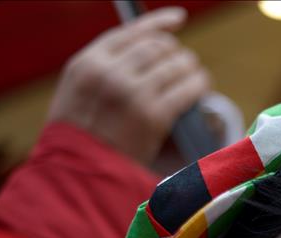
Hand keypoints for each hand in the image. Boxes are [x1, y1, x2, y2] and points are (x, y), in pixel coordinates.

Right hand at [46, 7, 210, 165]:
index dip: (160, 24)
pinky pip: (187, 88)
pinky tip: (202, 87)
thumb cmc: (82, 138)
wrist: (81, 174)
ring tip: (195, 76)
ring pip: (176, 64)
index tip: (178, 19)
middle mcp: (107, 73)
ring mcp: (131, 93)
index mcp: (86, 63)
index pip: (130, 32)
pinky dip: (199, 84)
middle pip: (158, 46)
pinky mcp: (153, 115)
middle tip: (185, 64)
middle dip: (176, 53)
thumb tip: (151, 49)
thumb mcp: (79, 93)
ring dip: (191, 68)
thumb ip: (105, 69)